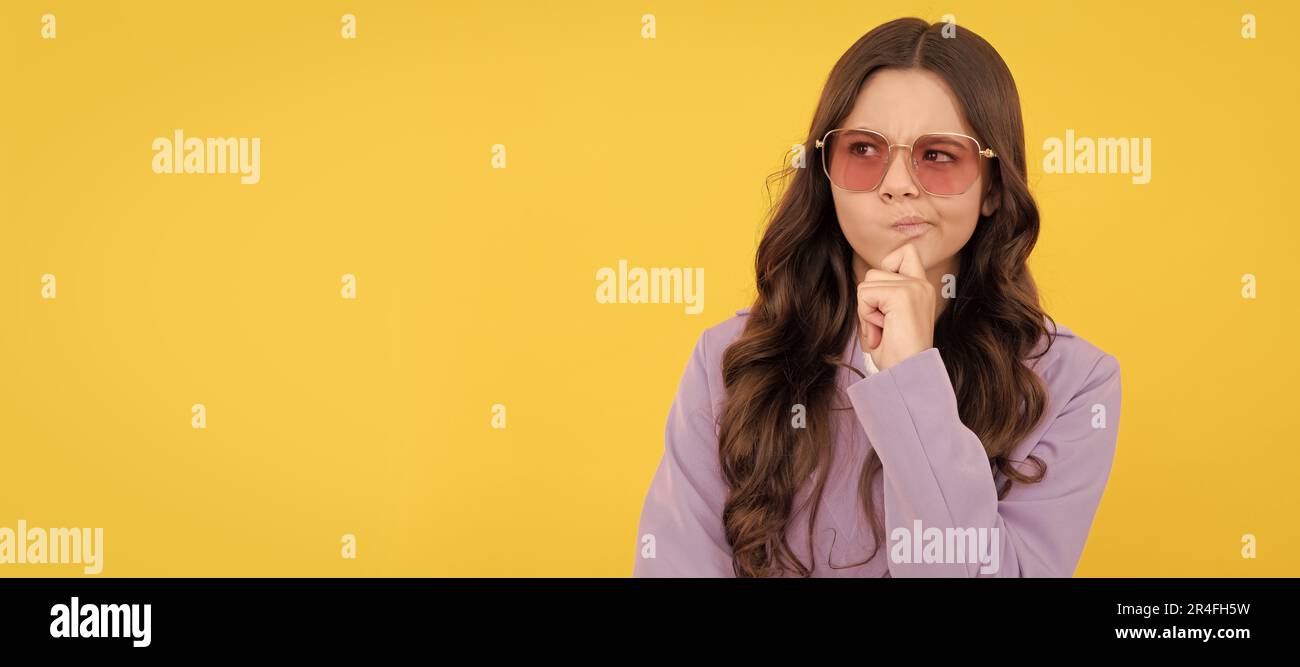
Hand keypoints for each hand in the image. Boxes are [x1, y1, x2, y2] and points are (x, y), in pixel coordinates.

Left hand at [857, 242, 936, 371]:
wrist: (907, 373)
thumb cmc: (896, 353)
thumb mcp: (889, 317)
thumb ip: (883, 294)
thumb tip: (865, 284)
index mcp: (921, 288)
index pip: (905, 252)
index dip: (888, 267)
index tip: (887, 301)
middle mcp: (921, 284)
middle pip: (874, 271)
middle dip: (869, 300)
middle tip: (883, 325)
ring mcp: (913, 287)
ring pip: (867, 283)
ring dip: (866, 310)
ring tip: (883, 329)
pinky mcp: (902, 294)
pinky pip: (865, 295)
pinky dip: (866, 316)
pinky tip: (881, 332)